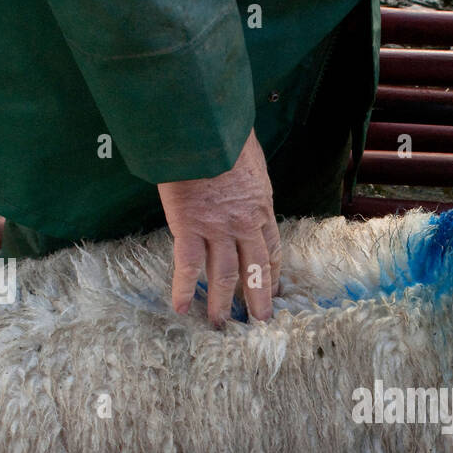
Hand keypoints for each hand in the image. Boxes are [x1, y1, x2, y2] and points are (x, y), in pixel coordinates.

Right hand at [158, 129, 279, 324]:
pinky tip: (180, 307)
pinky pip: (187, 265)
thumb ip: (250, 180)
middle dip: (257, 298)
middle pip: (255, 269)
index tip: (272, 290)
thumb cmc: (226, 136)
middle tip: (257, 321)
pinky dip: (183, 288)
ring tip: (219, 324)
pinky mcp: (189, 227)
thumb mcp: (251, 160)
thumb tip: (247, 181)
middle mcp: (244, 224)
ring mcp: (217, 229)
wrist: (203, 129)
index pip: (271, 249)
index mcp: (261, 208)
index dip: (272, 273)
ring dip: (220, 303)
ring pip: (223, 275)